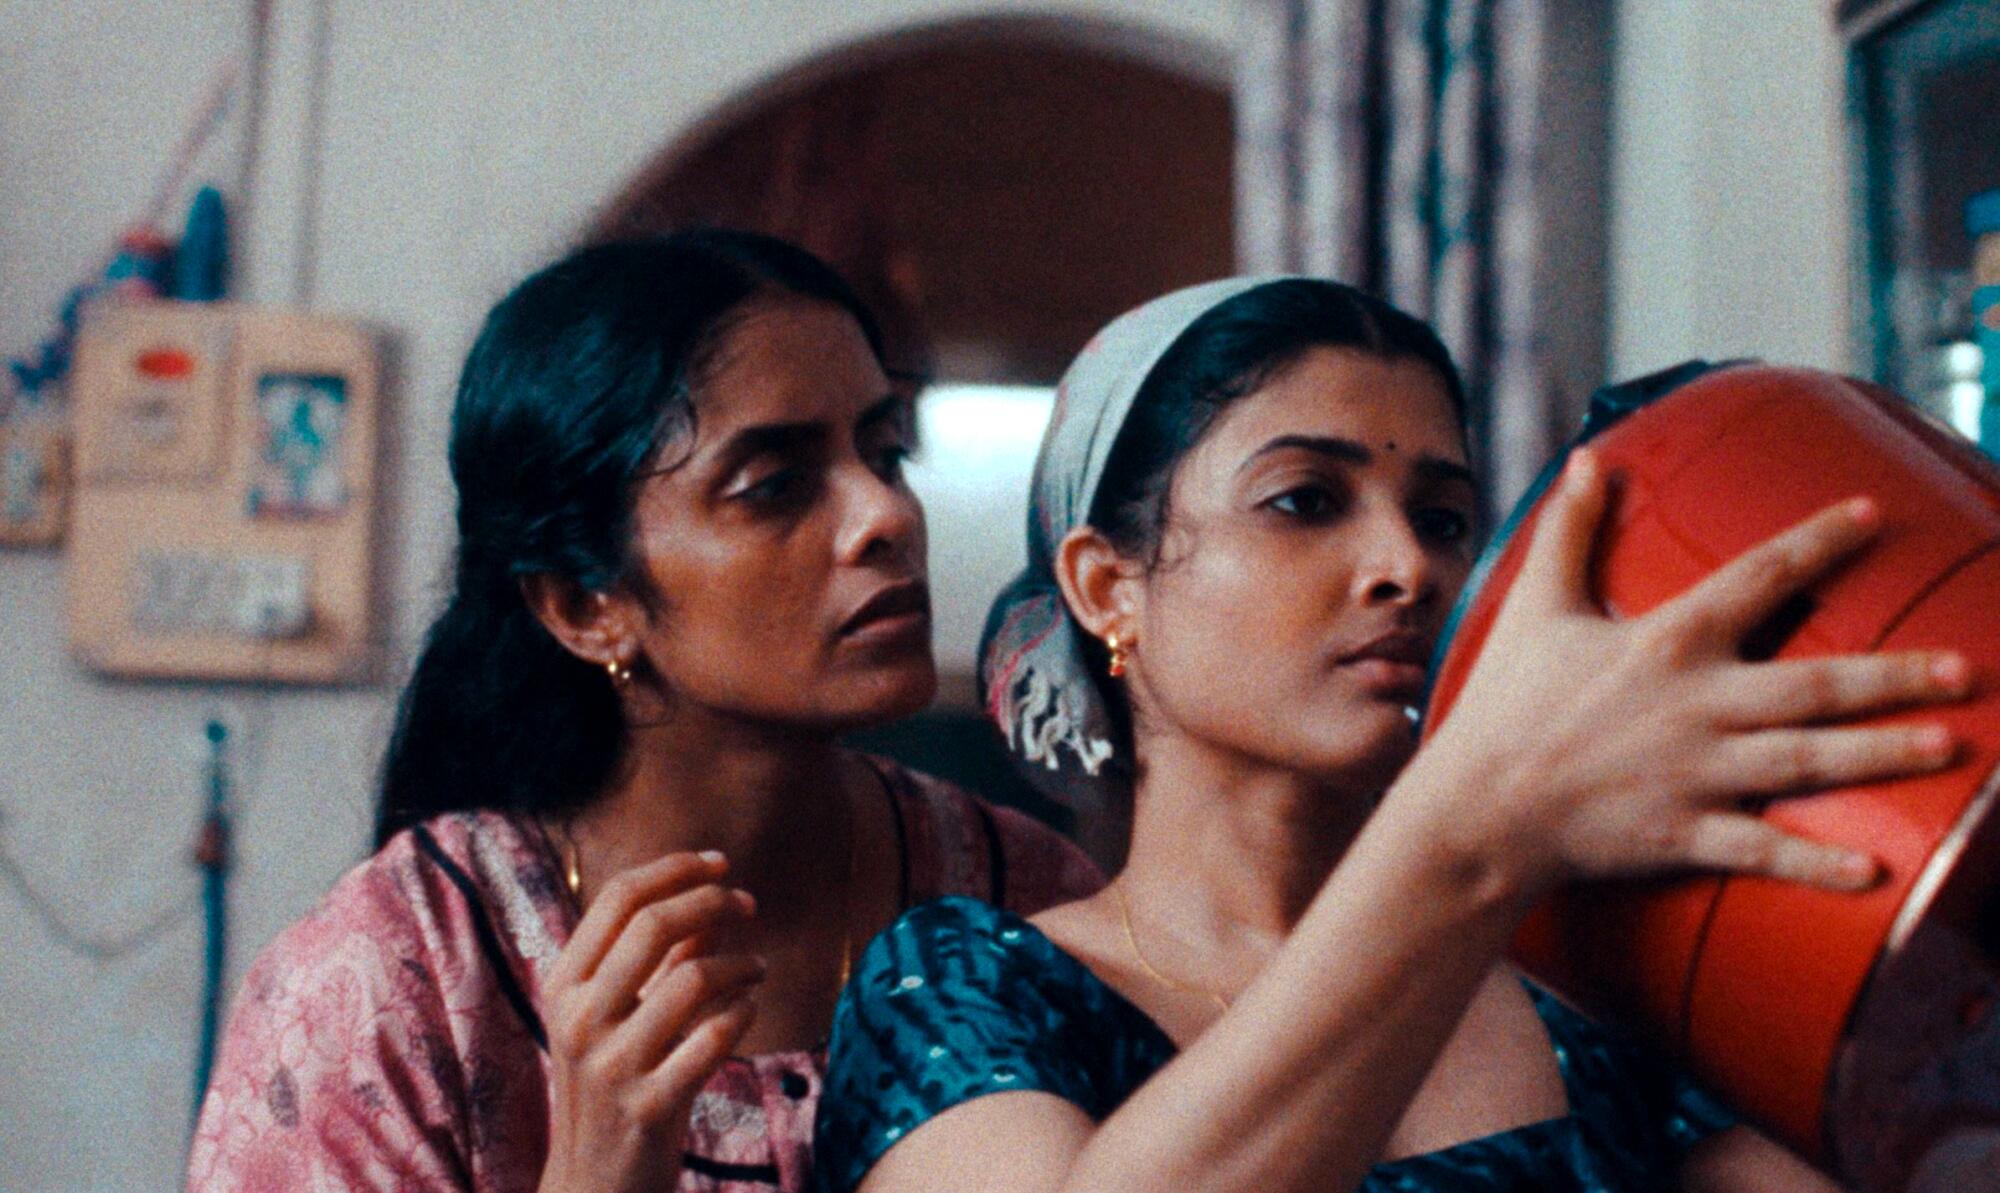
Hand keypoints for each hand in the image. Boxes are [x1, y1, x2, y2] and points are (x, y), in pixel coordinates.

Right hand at [537, 851, 764, 1192]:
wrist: (592, 1185)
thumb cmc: (612, 1088)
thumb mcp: (616, 1018)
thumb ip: (658, 958)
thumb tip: (709, 895)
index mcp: (563, 986)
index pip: (618, 897)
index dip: (676, 868)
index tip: (720, 862)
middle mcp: (580, 1019)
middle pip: (654, 924)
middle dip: (713, 900)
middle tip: (748, 903)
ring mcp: (612, 1065)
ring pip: (692, 978)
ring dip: (740, 962)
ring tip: (758, 968)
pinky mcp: (650, 1106)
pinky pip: (713, 1039)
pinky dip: (742, 1013)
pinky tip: (749, 1010)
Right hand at [1420, 447, 1970, 893]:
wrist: (1475, 808)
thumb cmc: (1503, 706)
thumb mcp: (1534, 607)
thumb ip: (1569, 530)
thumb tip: (1592, 458)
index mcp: (1665, 641)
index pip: (1758, 577)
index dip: (1819, 542)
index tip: (1874, 516)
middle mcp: (1695, 704)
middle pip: (1815, 684)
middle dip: (1895, 676)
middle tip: (1963, 669)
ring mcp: (1695, 772)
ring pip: (1808, 761)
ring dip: (1883, 753)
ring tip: (1951, 746)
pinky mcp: (1684, 832)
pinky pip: (1764, 849)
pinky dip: (1818, 862)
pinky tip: (1877, 870)